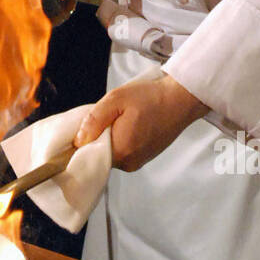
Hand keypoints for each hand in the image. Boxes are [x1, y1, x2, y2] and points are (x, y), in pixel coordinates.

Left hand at [74, 73, 208, 170]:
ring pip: (111, 152)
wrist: (181, 101)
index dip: (83, 139)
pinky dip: (122, 139)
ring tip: (122, 118)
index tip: (87, 125)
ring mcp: (138, 162)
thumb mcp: (116, 99)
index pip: (88, 154)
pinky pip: (123, 151)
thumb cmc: (152, 97)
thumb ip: (94, 120)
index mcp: (121, 150)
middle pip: (99, 153)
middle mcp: (129, 162)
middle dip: (98, 136)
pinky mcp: (144, 158)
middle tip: (108, 116)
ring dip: (110, 137)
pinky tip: (130, 124)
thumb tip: (78, 139)